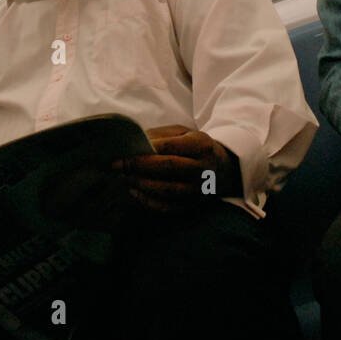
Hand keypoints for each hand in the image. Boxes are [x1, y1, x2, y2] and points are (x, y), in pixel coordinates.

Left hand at [112, 125, 240, 212]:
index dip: (145, 150)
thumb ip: (161, 135)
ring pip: (166, 189)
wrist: (224, 169)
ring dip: (140, 184)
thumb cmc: (197, 146)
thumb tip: (134, 142)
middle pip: (167, 168)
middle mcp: (202, 169)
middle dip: (138, 167)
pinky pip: (167, 206)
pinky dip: (148, 201)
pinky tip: (135, 191)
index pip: (170, 147)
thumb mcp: (185, 133)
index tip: (123, 152)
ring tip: (123, 177)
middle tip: (117, 166)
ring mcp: (199, 189)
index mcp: (201, 145)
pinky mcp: (193, 205)